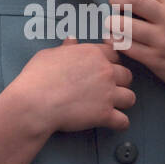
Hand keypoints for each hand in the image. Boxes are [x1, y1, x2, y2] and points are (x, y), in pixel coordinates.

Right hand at [8, 36, 135, 135]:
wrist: (34, 102)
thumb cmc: (37, 77)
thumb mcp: (49, 55)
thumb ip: (65, 48)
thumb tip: (71, 40)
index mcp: (93, 54)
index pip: (114, 54)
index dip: (110, 63)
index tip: (104, 69)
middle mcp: (105, 71)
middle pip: (126, 75)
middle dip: (120, 83)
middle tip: (108, 89)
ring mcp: (107, 93)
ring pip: (130, 98)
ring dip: (123, 102)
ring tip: (114, 107)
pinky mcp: (105, 114)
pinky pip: (123, 121)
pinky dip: (119, 124)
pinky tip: (113, 124)